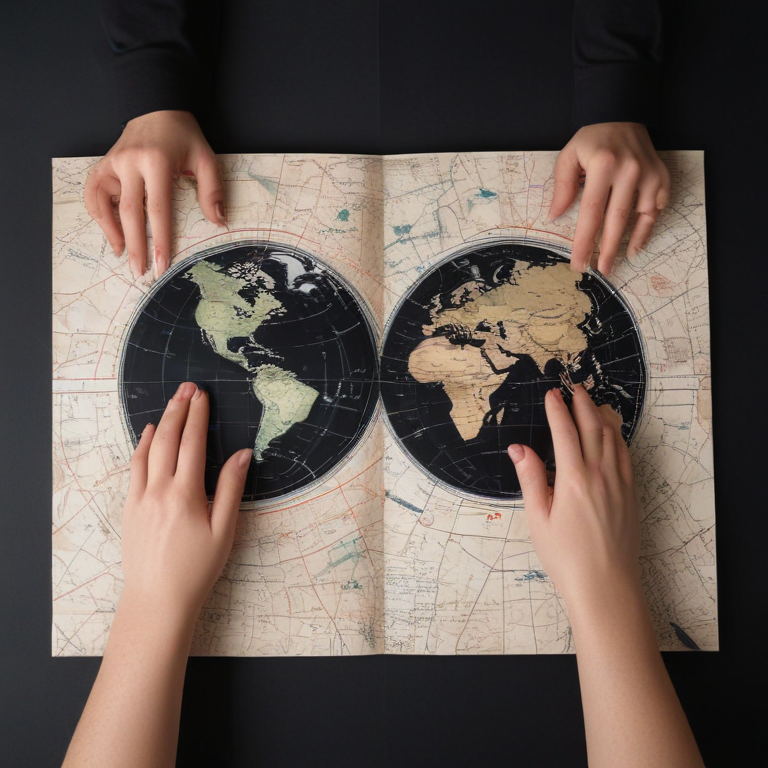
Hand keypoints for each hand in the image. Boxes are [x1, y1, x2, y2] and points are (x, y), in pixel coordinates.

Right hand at [84, 110, 225, 279]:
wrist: (157, 107)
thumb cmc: (183, 136)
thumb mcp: (205, 158)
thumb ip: (212, 190)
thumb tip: (219, 222)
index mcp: (156, 162)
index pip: (158, 210)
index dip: (160, 240)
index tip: (161, 265)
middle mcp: (129, 162)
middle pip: (129, 213)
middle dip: (135, 246)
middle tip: (139, 271)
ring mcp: (112, 163)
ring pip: (103, 203)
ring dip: (111, 231)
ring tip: (122, 252)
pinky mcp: (103, 164)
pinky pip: (93, 193)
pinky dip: (98, 213)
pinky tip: (110, 229)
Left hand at [121, 381, 250, 625]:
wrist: (157, 600)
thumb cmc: (196, 569)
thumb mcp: (224, 530)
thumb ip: (231, 489)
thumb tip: (243, 454)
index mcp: (185, 494)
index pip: (192, 444)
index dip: (198, 416)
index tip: (202, 395)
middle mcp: (159, 491)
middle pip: (168, 440)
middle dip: (178, 410)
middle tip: (187, 388)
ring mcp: (140, 498)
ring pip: (147, 450)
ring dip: (160, 423)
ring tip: (171, 404)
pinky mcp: (130, 509)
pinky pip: (134, 468)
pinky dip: (140, 447)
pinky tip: (147, 436)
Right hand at [507, 385, 639, 605]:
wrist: (607, 587)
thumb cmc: (566, 557)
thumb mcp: (538, 519)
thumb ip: (530, 479)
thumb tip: (518, 449)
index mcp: (573, 479)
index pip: (565, 433)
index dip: (557, 410)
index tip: (551, 394)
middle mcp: (600, 475)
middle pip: (593, 427)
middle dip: (583, 403)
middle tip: (574, 386)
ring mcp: (620, 484)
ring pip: (614, 438)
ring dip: (603, 415)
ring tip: (594, 400)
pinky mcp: (631, 495)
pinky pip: (626, 456)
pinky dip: (618, 437)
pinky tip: (613, 434)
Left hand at [550, 122, 670, 274]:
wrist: (623, 113)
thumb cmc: (593, 139)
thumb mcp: (570, 154)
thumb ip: (562, 186)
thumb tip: (556, 216)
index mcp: (603, 165)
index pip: (591, 212)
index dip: (585, 241)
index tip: (579, 262)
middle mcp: (629, 171)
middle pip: (617, 220)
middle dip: (607, 249)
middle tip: (600, 271)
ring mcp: (649, 174)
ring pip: (638, 217)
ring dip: (627, 243)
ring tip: (614, 262)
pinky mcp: (661, 177)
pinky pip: (655, 210)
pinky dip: (647, 229)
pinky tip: (635, 246)